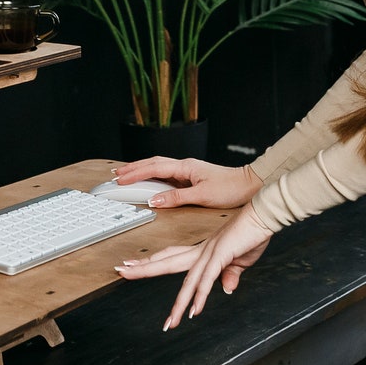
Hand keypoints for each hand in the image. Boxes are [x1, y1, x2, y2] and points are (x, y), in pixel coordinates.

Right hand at [112, 155, 261, 209]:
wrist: (249, 185)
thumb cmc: (231, 188)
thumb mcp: (202, 195)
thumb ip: (177, 198)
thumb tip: (155, 200)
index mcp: (185, 167)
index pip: (154, 167)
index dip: (135, 173)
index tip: (120, 180)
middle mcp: (185, 166)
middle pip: (152, 164)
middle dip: (133, 169)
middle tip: (116, 176)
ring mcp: (187, 171)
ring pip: (158, 168)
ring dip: (141, 171)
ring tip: (126, 176)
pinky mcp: (191, 178)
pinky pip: (166, 175)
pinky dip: (153, 177)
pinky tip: (148, 182)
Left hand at [115, 206, 272, 329]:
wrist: (264, 216)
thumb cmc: (252, 234)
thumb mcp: (240, 261)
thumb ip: (229, 275)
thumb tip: (226, 289)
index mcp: (201, 251)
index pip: (170, 257)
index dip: (151, 262)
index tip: (133, 265)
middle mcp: (200, 251)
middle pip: (166, 262)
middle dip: (144, 269)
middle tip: (122, 272)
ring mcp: (210, 253)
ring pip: (187, 281)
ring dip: (178, 303)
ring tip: (169, 322)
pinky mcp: (222, 256)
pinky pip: (207, 280)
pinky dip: (200, 297)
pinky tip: (194, 311)